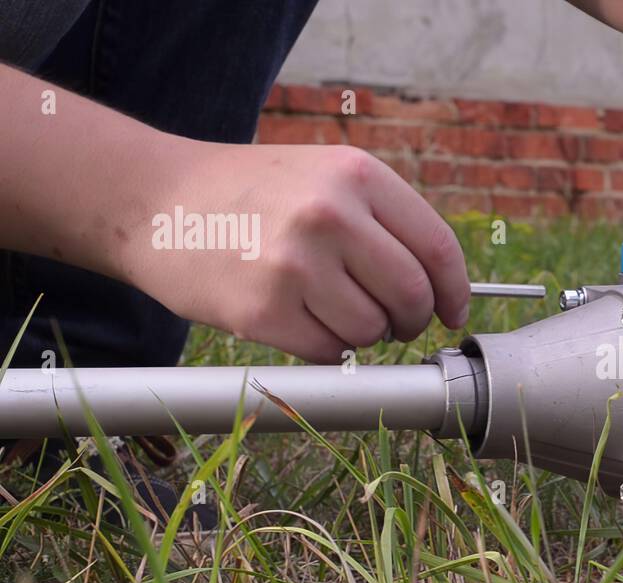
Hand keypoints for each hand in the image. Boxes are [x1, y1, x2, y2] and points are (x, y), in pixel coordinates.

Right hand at [122, 142, 469, 363]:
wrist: (153, 199)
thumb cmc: (250, 192)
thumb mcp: (323, 175)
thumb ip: (383, 220)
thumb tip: (444, 288)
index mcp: (357, 175)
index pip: (437, 247)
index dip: (454, 291)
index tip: (452, 312)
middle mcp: (330, 214)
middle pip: (411, 296)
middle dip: (410, 320)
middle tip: (394, 323)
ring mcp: (295, 263)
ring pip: (371, 330)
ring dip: (363, 335)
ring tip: (331, 311)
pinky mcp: (262, 310)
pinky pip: (329, 353)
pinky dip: (328, 351)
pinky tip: (302, 324)